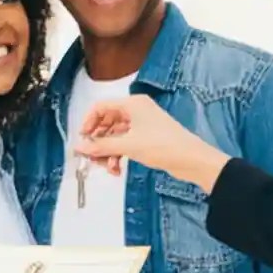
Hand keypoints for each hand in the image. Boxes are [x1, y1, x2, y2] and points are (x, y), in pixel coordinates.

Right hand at [74, 95, 230, 192]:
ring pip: (115, 136)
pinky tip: (117, 169)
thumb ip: (101, 146)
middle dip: (98, 141)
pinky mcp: (146, 138)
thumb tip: (81, 147)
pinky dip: (118, 155)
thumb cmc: (165, 145)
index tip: (83, 139)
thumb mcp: (128, 146)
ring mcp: (142, 124)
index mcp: (132, 104)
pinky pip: (125, 144)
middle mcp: (136, 111)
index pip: (101, 107)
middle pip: (107, 123)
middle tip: (92, 156)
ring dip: (108, 152)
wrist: (191, 160)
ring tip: (107, 167)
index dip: (88, 122)